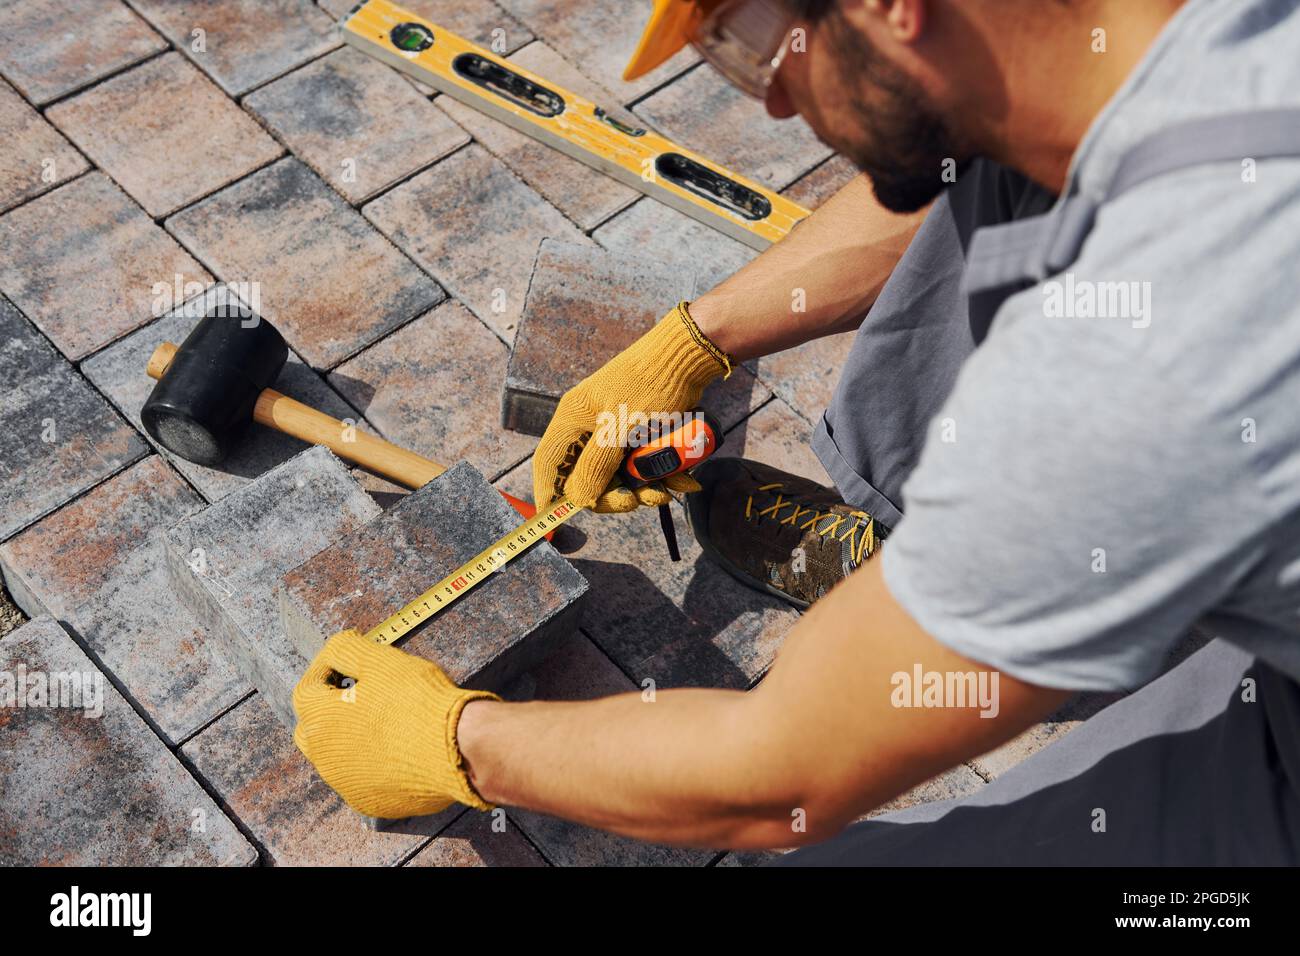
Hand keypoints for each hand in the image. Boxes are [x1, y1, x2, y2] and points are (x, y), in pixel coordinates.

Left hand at [292, 630, 498, 818]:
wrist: (456, 748)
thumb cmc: (416, 700)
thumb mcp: (380, 660)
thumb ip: (347, 649)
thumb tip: (336, 648)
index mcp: (319, 720)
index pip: (306, 690)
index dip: (324, 671)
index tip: (344, 663)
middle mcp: (324, 758)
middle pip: (314, 728)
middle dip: (329, 709)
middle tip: (358, 694)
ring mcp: (347, 784)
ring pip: (338, 756)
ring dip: (351, 737)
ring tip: (382, 721)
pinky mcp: (372, 802)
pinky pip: (364, 778)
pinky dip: (374, 763)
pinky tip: (397, 749)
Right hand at [532, 303, 731, 512]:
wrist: (688, 359)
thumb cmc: (649, 386)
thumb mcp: (620, 428)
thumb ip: (597, 465)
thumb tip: (579, 499)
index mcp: (573, 421)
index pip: (549, 463)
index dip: (549, 494)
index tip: (558, 519)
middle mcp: (589, 428)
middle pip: (589, 478)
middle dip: (616, 495)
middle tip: (640, 500)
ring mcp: (614, 433)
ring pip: (621, 477)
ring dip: (645, 489)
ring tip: (669, 488)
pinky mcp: (638, 436)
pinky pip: (643, 467)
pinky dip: (662, 476)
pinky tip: (684, 480)